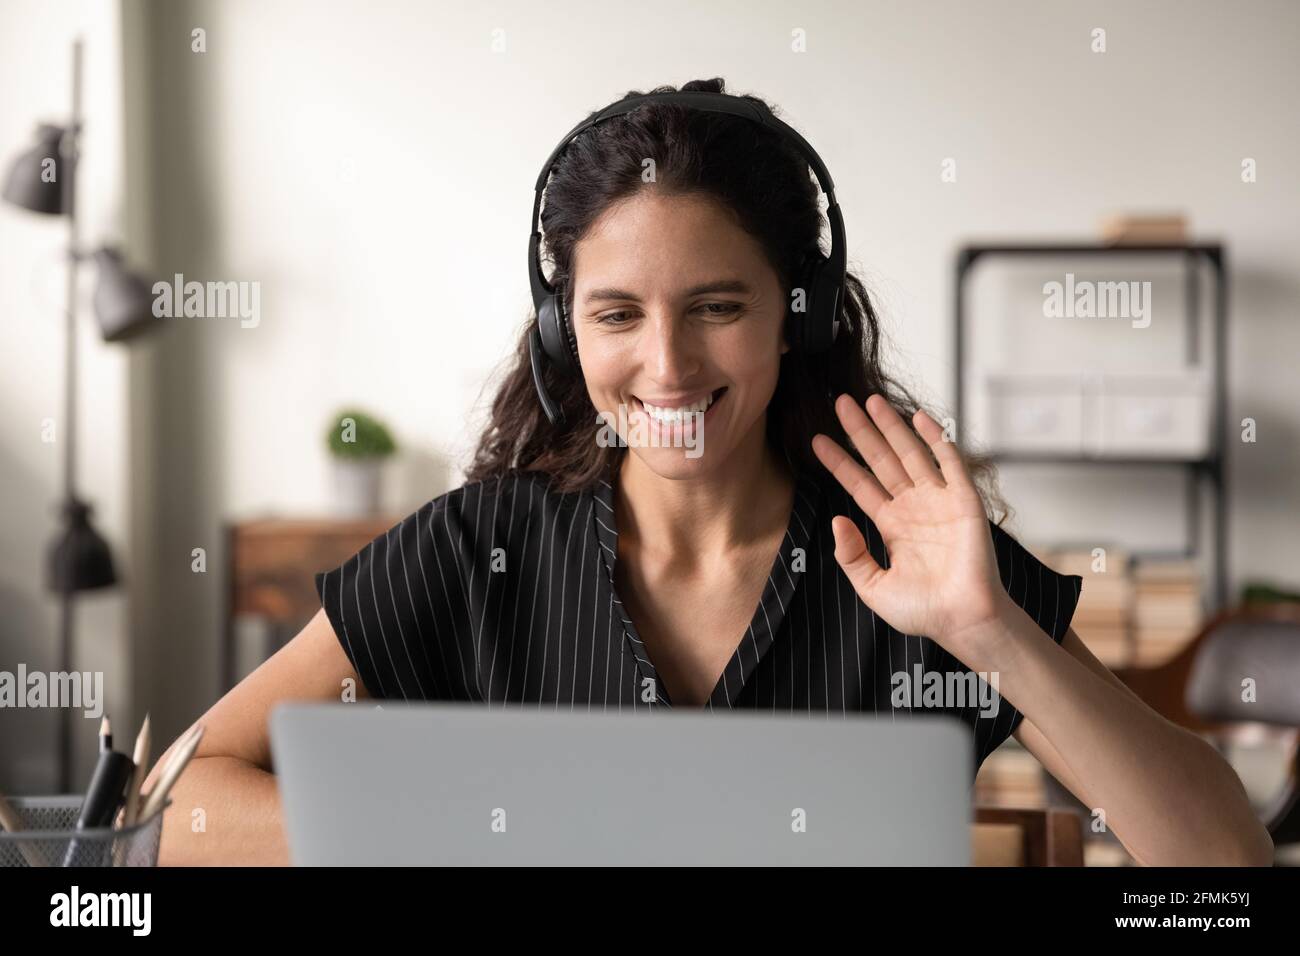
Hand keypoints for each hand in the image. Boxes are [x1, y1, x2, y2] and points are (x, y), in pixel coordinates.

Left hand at [811, 394, 1009, 656]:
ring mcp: (939, 501)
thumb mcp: (872, 586)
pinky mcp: (964, 501)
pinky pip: (949, 463)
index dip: (839, 462)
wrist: (962, 621)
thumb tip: (836, 520)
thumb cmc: (922, 611)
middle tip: (839, 403)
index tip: (816, 440)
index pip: (859, 484)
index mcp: (891, 525)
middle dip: (861, 432)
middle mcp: (913, 507)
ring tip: (870, 400)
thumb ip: (851, 555)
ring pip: (910, 454)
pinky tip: (918, 417)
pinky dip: (936, 439)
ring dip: (891, 426)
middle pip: (881, 460)